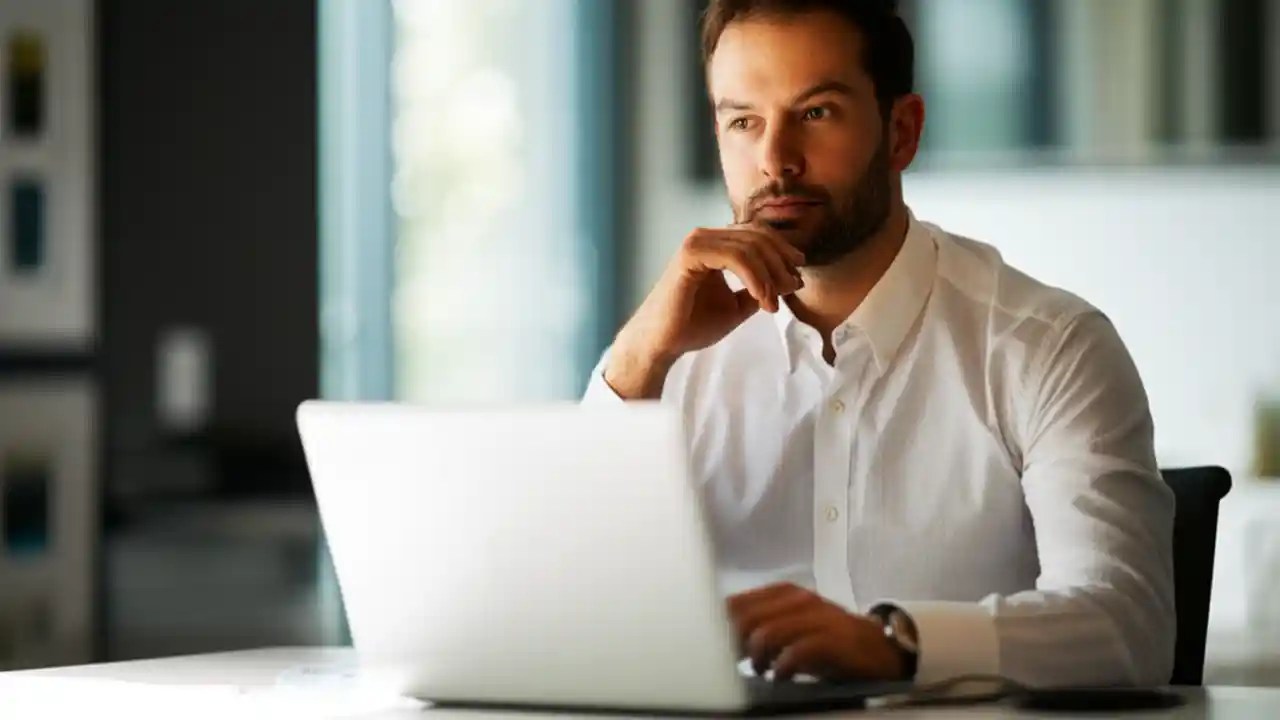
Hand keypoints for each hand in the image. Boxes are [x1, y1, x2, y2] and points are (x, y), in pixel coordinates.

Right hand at [605, 225, 804, 398]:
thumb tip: (789, 280)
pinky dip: (755, 278)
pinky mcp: (690, 254)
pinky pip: (735, 257)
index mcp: (714, 244)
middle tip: (792, 288)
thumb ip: (759, 290)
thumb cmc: (691, 325)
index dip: (782, 252)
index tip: (796, 277)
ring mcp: (696, 242)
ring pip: (749, 246)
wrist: (661, 343)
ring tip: (773, 303)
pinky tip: (761, 299)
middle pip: (757, 236)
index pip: (757, 235)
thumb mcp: (737, 306)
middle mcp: (704, 237)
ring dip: (769, 275)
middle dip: (781, 262)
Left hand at [727, 583, 904, 681]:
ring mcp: (816, 617)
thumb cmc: (827, 640)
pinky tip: (783, 676)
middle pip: (745, 618)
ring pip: (766, 634)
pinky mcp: (832, 639)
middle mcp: (798, 600)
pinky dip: (783, 668)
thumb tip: (725, 639)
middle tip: (741, 661)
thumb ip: (760, 626)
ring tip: (762, 669)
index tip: (722, 648)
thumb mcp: (792, 627)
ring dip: (758, 657)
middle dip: (736, 644)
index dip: (721, 628)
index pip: (735, 604)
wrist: (877, 648)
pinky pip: (795, 652)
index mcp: (783, 593)